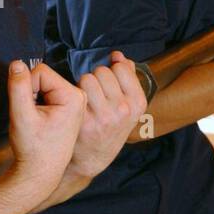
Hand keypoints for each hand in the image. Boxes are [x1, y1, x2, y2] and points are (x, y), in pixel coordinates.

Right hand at [4, 60, 86, 201]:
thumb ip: (18, 86)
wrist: (40, 172)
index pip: (40, 71)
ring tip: (36, 121)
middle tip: (32, 117)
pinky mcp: (70, 107)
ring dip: (34, 98)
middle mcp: (79, 97)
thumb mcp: (21, 115)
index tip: (27, 109)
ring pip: (44, 85)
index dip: (26, 87)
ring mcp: (76, 102)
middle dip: (31, 93)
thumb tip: (17, 63)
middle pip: (44, 77)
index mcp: (73, 97)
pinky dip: (38, 104)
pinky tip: (40, 121)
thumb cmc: (33, 149)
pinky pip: (48, 94)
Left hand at [68, 51, 147, 180]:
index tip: (110, 83)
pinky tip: (78, 106)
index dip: (112, 71)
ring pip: (88, 78)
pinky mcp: (85, 120)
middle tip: (97, 93)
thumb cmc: (110, 127)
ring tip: (87, 99)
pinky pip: (77, 90)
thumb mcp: (129, 106)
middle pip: (103, 71)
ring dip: (85, 85)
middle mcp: (123, 110)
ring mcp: (104, 116)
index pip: (122, 67)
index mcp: (138, 103)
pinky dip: (75, 94)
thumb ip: (127, 78)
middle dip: (97, 78)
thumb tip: (119, 56)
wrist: (93, 158)